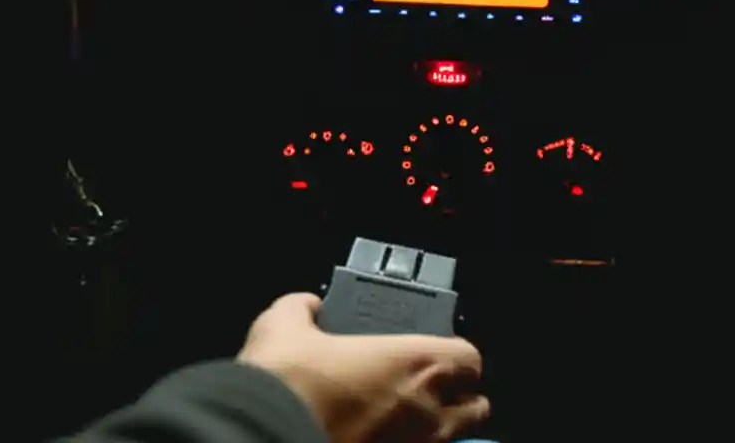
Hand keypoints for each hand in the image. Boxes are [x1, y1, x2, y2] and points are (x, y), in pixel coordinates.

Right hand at [238, 292, 489, 442]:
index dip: (456, 356)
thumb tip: (307, 306)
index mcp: (416, 363)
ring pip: (452, 442)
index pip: (470, 359)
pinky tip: (379, 440)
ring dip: (438, 430)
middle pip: (476, 409)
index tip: (439, 356)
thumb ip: (302, 308)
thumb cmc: (285, 382)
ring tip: (405, 423)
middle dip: (461, 400)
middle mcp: (427, 412)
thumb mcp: (283, 324)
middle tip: (431, 392)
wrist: (259, 438)